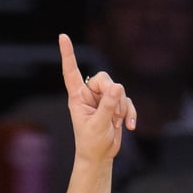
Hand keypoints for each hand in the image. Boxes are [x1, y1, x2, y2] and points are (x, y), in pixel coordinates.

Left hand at [59, 33, 135, 163]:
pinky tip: (130, 126)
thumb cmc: (91, 143)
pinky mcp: (115, 106)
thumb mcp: (98, 125)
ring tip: (116, 123)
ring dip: (121, 108)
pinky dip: (130, 113)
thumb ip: (108, 106)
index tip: (62, 36)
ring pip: (119, 90)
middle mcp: (90, 95)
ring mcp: (103, 99)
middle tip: (113, 114)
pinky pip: (127, 101)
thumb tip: (117, 87)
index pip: (71, 72)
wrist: (100, 156)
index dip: (68, 55)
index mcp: (77, 97)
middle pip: (104, 78)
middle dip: (113, 94)